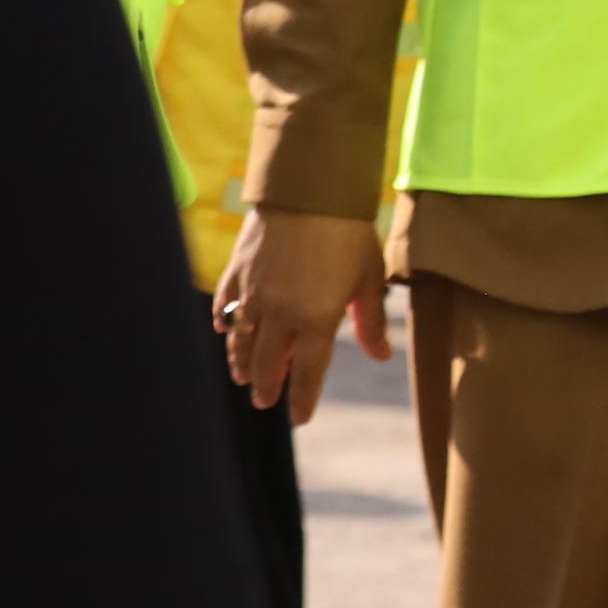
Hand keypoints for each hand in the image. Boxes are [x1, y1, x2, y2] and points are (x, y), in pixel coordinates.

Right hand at [217, 207, 389, 424]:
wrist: (310, 189)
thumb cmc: (349, 231)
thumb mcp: (369, 277)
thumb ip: (371, 321)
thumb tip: (381, 356)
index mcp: (316, 320)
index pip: (308, 374)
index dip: (303, 400)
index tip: (300, 418)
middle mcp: (279, 315)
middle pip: (269, 364)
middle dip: (267, 386)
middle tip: (265, 400)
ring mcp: (253, 295)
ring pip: (241, 342)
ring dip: (243, 363)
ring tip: (244, 378)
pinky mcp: (236, 274)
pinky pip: (226, 309)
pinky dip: (226, 326)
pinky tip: (227, 333)